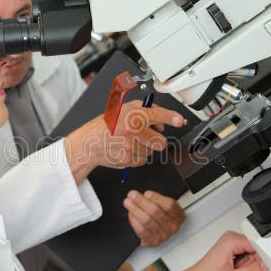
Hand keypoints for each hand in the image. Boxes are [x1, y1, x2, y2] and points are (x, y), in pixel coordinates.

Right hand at [64, 101, 184, 182]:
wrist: (90, 143)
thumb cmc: (106, 126)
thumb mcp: (124, 109)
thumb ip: (144, 111)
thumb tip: (160, 122)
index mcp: (133, 117)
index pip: (157, 115)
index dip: (171, 118)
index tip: (179, 120)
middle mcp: (133, 132)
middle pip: (160, 142)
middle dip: (157, 141)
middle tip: (147, 137)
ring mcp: (131, 148)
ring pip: (151, 152)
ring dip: (145, 148)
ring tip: (130, 142)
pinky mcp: (129, 161)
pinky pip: (142, 160)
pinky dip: (137, 156)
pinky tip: (126, 149)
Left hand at [123, 190, 185, 246]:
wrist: (158, 231)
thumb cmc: (161, 215)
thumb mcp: (163, 205)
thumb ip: (156, 199)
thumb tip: (143, 196)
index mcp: (178, 215)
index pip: (169, 205)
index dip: (156, 198)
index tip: (146, 193)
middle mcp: (172, 226)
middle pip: (155, 212)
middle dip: (141, 202)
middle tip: (132, 195)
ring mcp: (163, 236)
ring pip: (146, 221)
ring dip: (134, 210)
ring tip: (128, 203)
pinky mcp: (153, 242)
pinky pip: (141, 230)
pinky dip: (134, 221)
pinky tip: (131, 214)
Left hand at [162, 231, 265, 270]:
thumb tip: (265, 266)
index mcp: (230, 240)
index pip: (257, 244)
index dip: (261, 258)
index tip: (262, 267)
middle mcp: (230, 238)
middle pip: (255, 249)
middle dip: (252, 262)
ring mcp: (230, 243)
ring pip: (251, 253)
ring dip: (247, 264)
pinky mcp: (230, 249)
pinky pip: (245, 256)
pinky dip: (243, 265)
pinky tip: (235, 270)